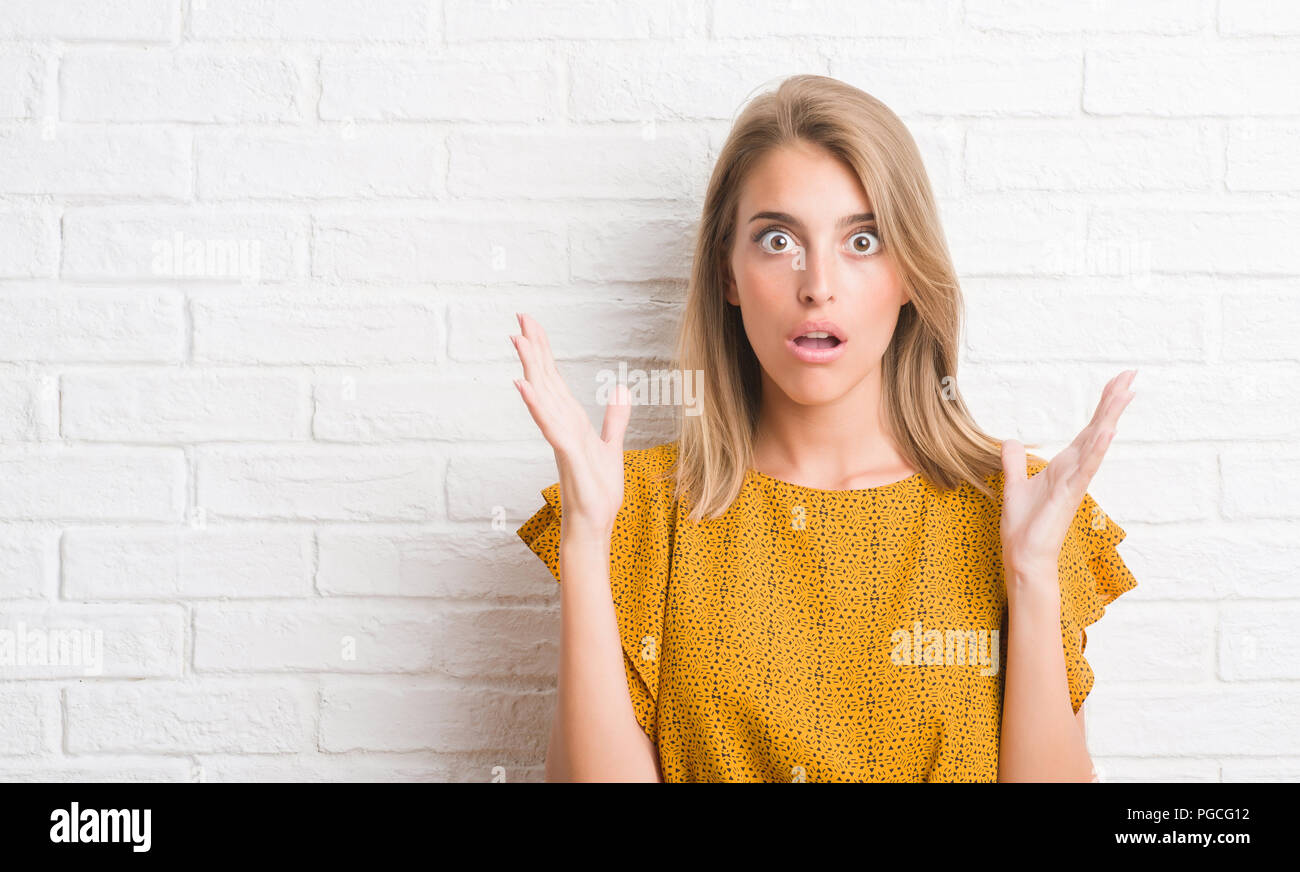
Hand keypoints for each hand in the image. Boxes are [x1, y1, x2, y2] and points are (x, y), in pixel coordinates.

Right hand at [511, 312, 630, 535]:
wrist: (593, 525)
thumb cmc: (597, 492)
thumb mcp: (612, 447)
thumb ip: (615, 418)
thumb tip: (621, 388)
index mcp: (571, 420)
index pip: (555, 379)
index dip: (544, 351)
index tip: (532, 325)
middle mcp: (561, 424)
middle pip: (544, 380)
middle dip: (533, 348)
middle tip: (518, 317)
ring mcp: (560, 438)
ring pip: (543, 396)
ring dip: (530, 368)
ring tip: (516, 339)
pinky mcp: (566, 454)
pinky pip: (550, 425)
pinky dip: (537, 405)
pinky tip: (524, 385)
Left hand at [999, 369, 1136, 585]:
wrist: (1023, 554)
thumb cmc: (1024, 525)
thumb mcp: (1014, 485)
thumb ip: (1014, 462)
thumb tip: (1011, 441)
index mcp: (1064, 465)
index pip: (1087, 429)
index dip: (1102, 406)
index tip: (1117, 382)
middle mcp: (1075, 470)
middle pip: (1097, 429)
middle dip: (1112, 402)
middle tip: (1131, 375)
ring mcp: (1076, 481)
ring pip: (1096, 443)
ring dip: (1110, 417)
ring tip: (1125, 392)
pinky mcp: (1070, 494)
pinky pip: (1086, 467)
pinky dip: (1096, 448)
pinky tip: (1108, 430)